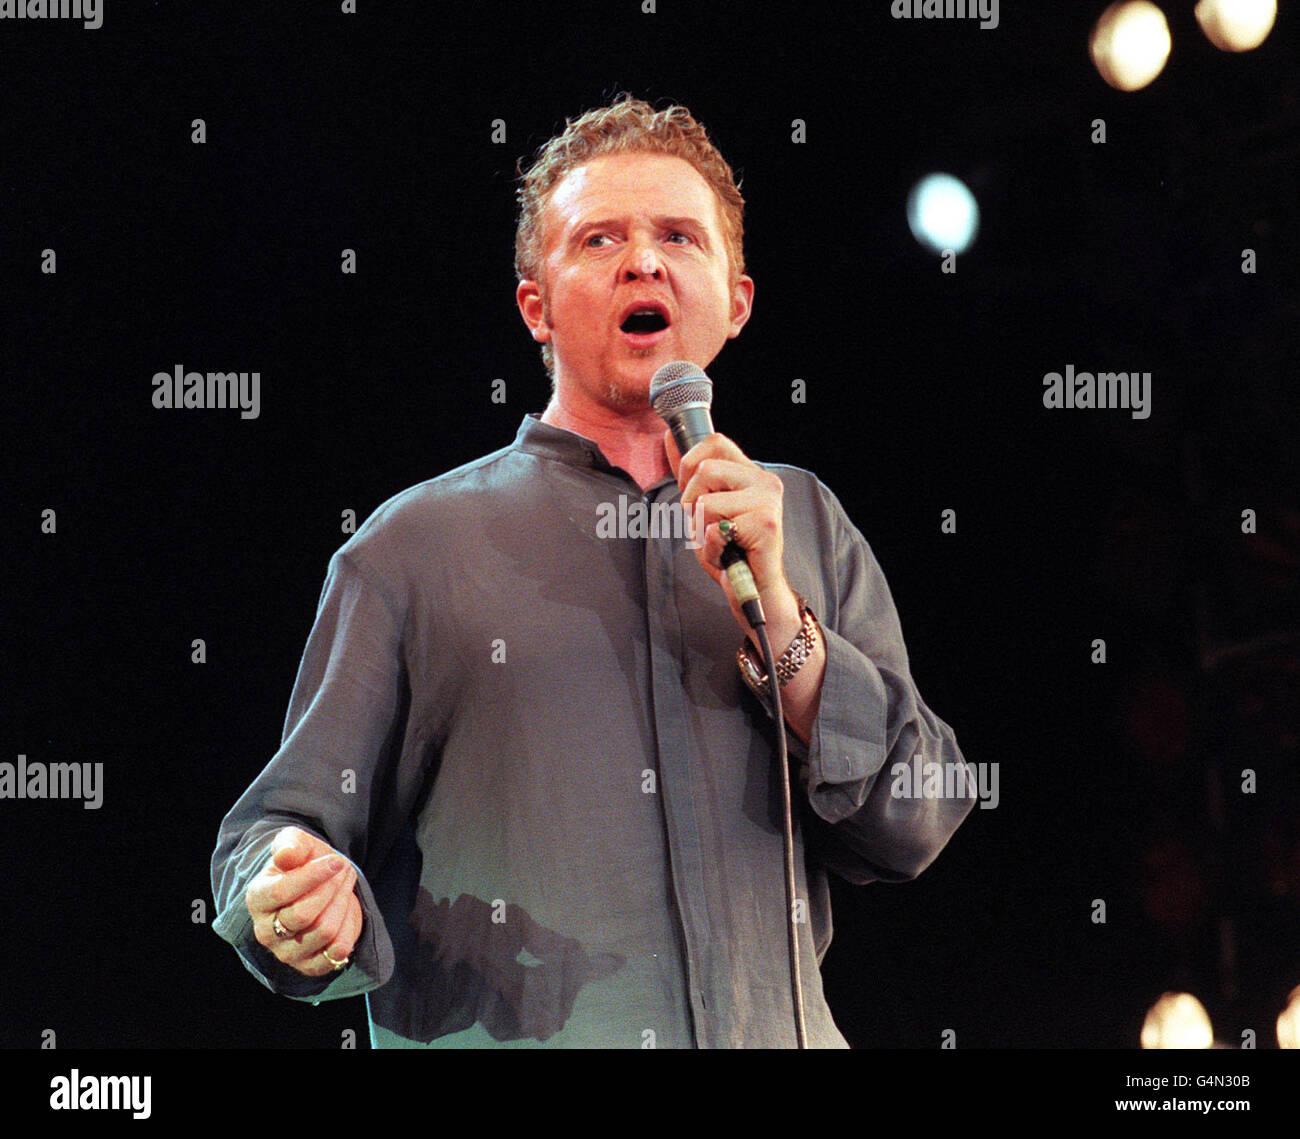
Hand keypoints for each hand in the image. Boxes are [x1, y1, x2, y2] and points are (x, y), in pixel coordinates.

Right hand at [246, 826, 362, 977]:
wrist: (317, 885)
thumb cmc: (302, 863)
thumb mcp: (295, 844)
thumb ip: (289, 844)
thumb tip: (286, 855)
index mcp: (257, 899)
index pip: (281, 892)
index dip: (313, 875)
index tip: (336, 861)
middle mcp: (266, 931)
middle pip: (303, 914)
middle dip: (331, 888)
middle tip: (343, 869)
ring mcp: (287, 953)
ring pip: (324, 931)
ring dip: (342, 902)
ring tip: (345, 885)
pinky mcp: (311, 965)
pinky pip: (338, 950)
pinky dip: (349, 927)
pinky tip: (346, 909)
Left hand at [665, 428, 799, 635]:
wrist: (755, 591)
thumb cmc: (729, 550)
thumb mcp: (702, 507)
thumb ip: (689, 473)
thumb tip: (668, 435)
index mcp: (751, 473)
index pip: (716, 441)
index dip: (690, 463)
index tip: (690, 490)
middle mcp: (765, 481)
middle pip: (705, 469)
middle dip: (691, 502)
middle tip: (706, 525)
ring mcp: (768, 502)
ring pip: (706, 502)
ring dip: (701, 528)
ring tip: (718, 542)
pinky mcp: (766, 524)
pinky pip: (714, 529)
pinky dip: (711, 549)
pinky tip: (726, 555)